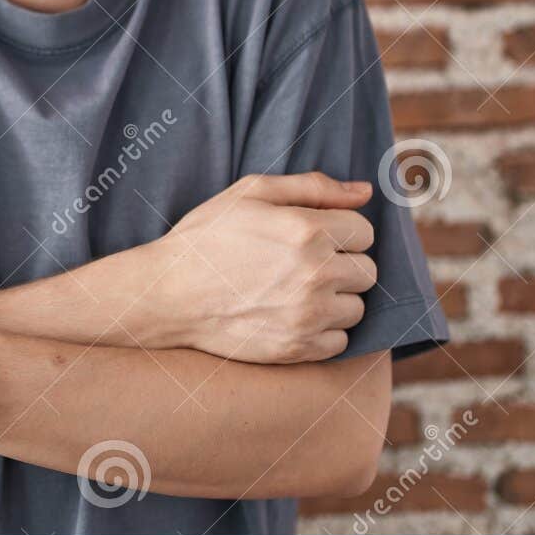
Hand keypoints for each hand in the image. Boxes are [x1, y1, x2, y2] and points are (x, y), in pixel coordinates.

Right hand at [152, 172, 378, 362]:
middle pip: (368, 271)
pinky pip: (340, 341)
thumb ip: (312, 186)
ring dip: (336, 299)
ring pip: (357, 308)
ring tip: (298, 291)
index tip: (314, 237)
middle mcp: (315, 273)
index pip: (364, 232)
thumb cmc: (207, 237)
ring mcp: (308, 315)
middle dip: (343, 264)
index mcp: (307, 229)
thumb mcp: (251, 193)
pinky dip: (324, 331)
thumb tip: (366, 191)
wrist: (167, 294)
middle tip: (304, 264)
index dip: (340, 231)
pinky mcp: (298, 348)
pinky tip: (293, 316)